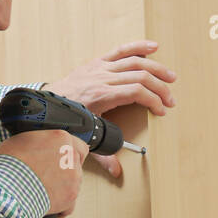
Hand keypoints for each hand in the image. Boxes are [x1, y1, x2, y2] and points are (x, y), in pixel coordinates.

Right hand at [0, 129, 88, 217]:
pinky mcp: (70, 198)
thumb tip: (38, 145)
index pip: (78, 144)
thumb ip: (39, 141)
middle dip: (66, 168)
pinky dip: (61, 206)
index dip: (69, 151)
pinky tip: (48, 204)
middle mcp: (71, 156)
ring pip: (74, 183)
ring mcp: (73, 178)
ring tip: (43, 189)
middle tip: (50, 173)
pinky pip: (70, 203)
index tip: (62, 158)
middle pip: (77, 163)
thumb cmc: (8, 165)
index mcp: (61, 138)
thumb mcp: (20, 140)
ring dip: (63, 186)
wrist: (6, 190)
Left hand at [49, 39, 176, 175]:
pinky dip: (138, 46)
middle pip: (140, 76)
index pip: (136, 92)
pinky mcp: (97, 62)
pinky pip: (120, 50)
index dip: (153, 101)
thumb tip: (117, 171)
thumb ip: (103, 155)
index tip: (162, 111)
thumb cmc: (66, 119)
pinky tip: (153, 47)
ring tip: (171, 77)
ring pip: (134, 62)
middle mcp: (103, 78)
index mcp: (101, 95)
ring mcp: (100, 67)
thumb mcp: (84, 138)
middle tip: (171, 100)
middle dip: (160, 88)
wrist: (46, 105)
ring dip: (156, 68)